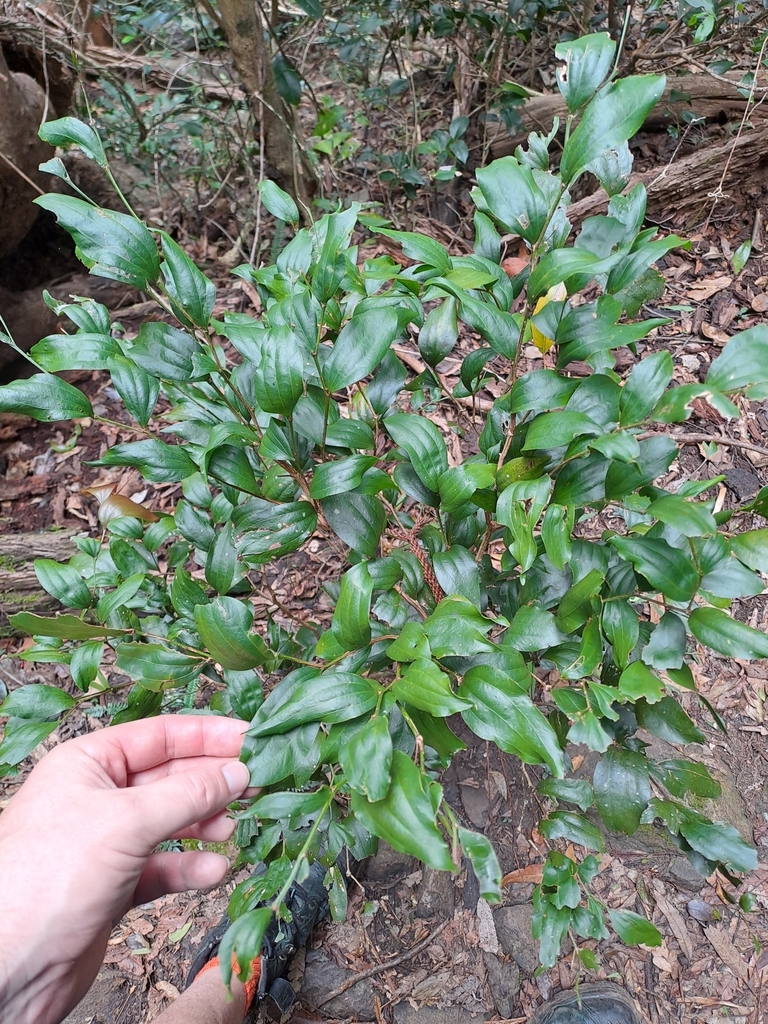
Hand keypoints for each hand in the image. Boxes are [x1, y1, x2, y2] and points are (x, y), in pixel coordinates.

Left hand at [0, 715, 250, 1023]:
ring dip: (205, 824)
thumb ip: (187, 794)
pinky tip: (215, 870)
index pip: (159, 736)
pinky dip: (190, 867)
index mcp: (88, 763)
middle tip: (255, 784)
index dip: (207, 735)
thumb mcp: (126, 822)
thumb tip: (236, 772)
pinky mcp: (114, 885)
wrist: (9, 966)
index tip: (251, 738)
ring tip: (233, 828)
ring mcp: (105, 843)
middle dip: (211, 782)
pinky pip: (163, 866)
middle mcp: (96, 797)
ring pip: (170, 822)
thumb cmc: (48, 878)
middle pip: (169, 777)